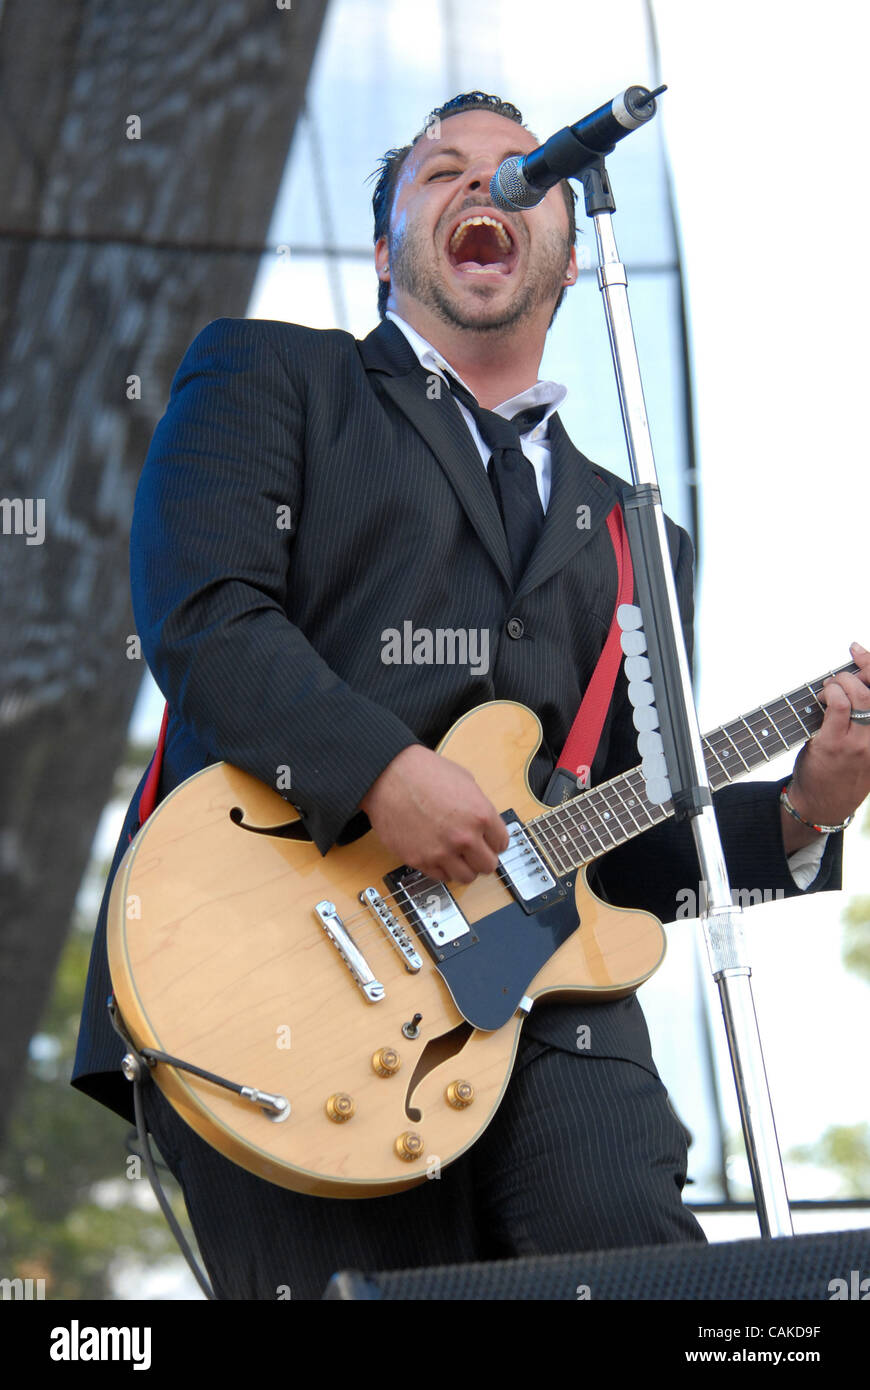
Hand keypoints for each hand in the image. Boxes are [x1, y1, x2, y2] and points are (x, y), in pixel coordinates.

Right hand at [360, 744, 509, 883]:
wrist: (388, 776)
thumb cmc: (422, 772)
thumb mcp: (464, 781)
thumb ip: (479, 807)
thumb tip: (486, 825)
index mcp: (480, 815)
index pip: (502, 844)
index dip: (494, 841)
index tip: (488, 841)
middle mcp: (464, 837)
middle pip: (488, 866)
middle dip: (482, 858)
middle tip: (474, 852)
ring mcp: (441, 852)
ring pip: (466, 877)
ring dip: (464, 868)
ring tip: (456, 856)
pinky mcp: (419, 860)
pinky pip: (441, 877)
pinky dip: (442, 869)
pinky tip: (438, 855)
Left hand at [781, 640, 869, 849]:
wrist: (822, 807)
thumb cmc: (840, 775)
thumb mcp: (864, 751)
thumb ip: (863, 723)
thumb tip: (853, 683)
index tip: (858, 650)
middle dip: (857, 670)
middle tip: (837, 675)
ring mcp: (859, 743)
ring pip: (859, 694)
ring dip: (839, 681)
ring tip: (828, 687)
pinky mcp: (836, 744)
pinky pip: (838, 706)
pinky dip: (830, 692)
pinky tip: (822, 696)